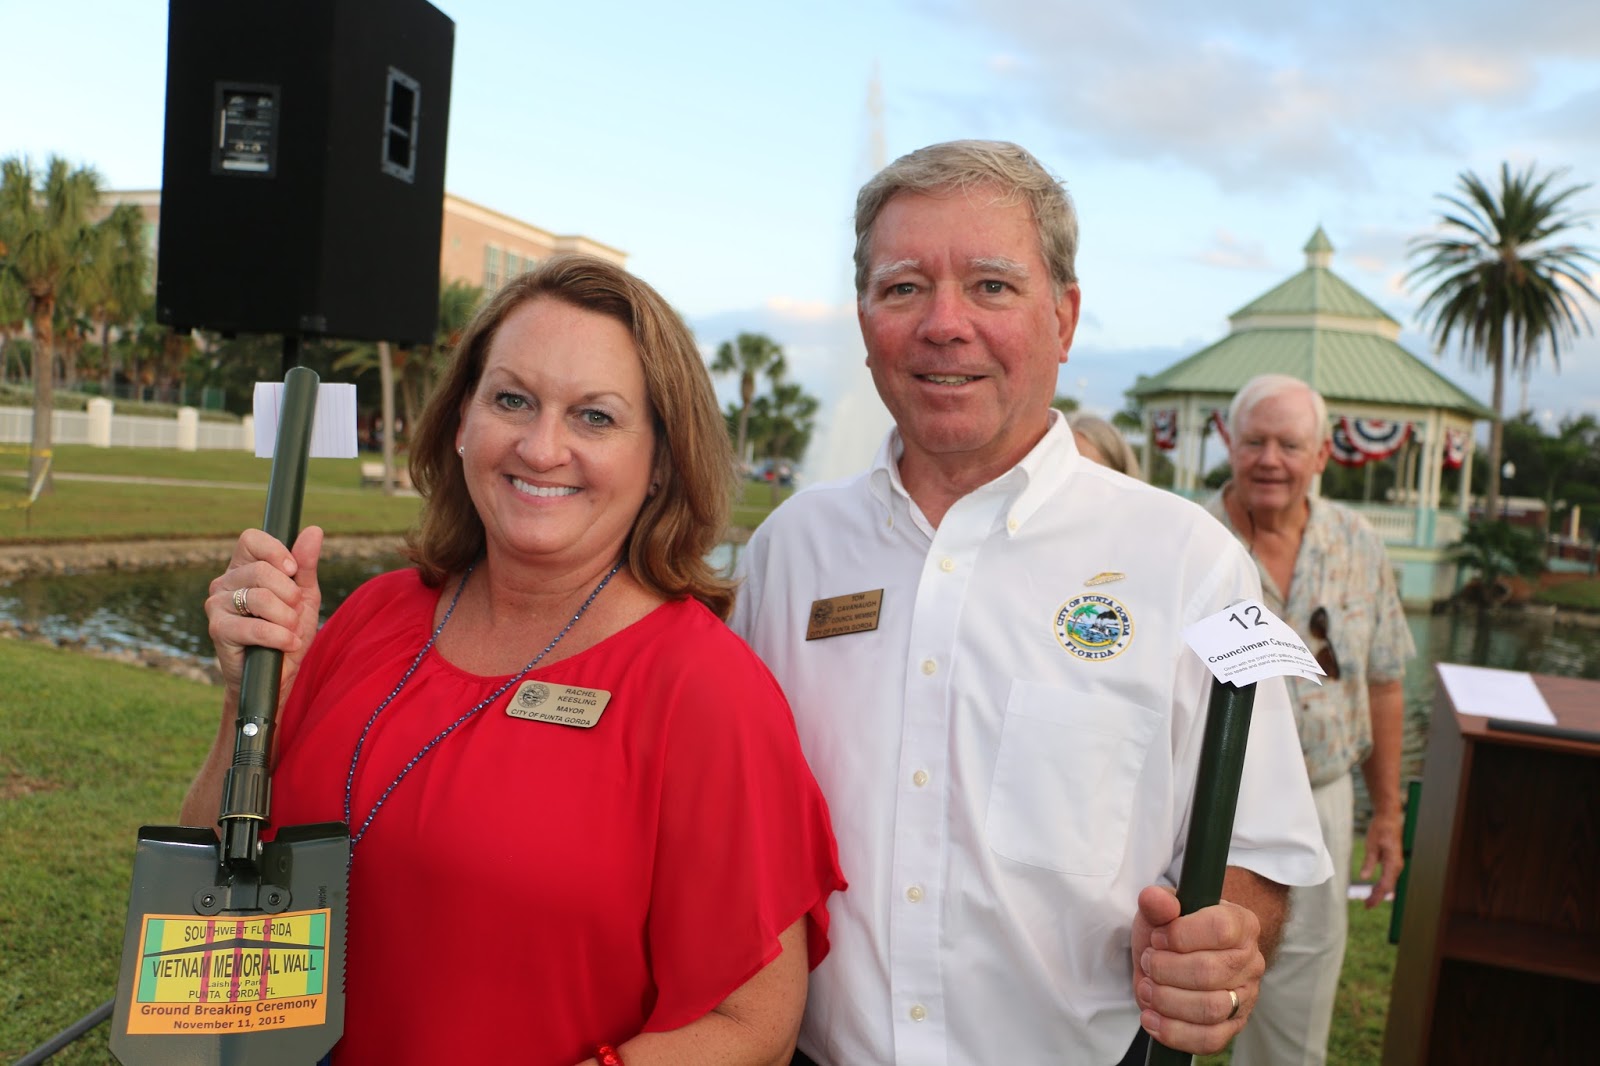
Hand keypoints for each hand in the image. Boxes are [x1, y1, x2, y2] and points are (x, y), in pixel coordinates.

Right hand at [205, 526, 323, 701]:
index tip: (293, 571)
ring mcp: (216, 605)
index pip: (251, 539)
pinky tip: (288, 643)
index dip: (276, 552)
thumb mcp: (304, 595)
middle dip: (290, 595)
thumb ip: (305, 565)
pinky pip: (256, 627)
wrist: (278, 674)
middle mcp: (224, 582)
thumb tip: (313, 530)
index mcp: (243, 568)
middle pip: (261, 571)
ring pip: (260, 598)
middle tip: (294, 613)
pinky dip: (280, 637)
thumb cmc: (289, 631)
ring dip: (287, 618)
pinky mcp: (217, 629)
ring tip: (290, 630)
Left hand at [1131, 885, 1264, 1054]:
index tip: (1157, 938)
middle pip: (1210, 972)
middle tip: (1147, 963)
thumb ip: (1157, 902)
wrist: (1181, 955)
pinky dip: (1174, 1032)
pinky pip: (1209, 1040)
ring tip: (1146, 989)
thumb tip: (1155, 899)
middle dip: (1166, 970)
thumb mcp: (1162, 910)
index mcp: (1241, 924)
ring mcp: (1245, 997)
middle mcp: (1251, 961)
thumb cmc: (1174, 930)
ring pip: (1210, 1009)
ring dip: (1167, 1001)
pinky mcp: (1232, 1026)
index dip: (1180, 935)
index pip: (1220, 929)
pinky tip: (1151, 1017)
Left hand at [1360, 811, 1403, 908]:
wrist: (1389, 818)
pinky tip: (1376, 890)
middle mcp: (1397, 866)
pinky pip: (1389, 877)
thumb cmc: (1380, 830)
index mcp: (1393, 863)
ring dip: (1379, 892)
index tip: (1368, 904)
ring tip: (1369, 900)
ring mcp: (1396, 864)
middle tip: (1366, 906)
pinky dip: (1382, 885)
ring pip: (1389, 883)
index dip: (1376, 896)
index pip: (1385, 885)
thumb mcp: (1371, 845)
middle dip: (1377, 897)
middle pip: (1388, 887)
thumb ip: (1369, 862)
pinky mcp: (1393, 861)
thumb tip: (1364, 877)